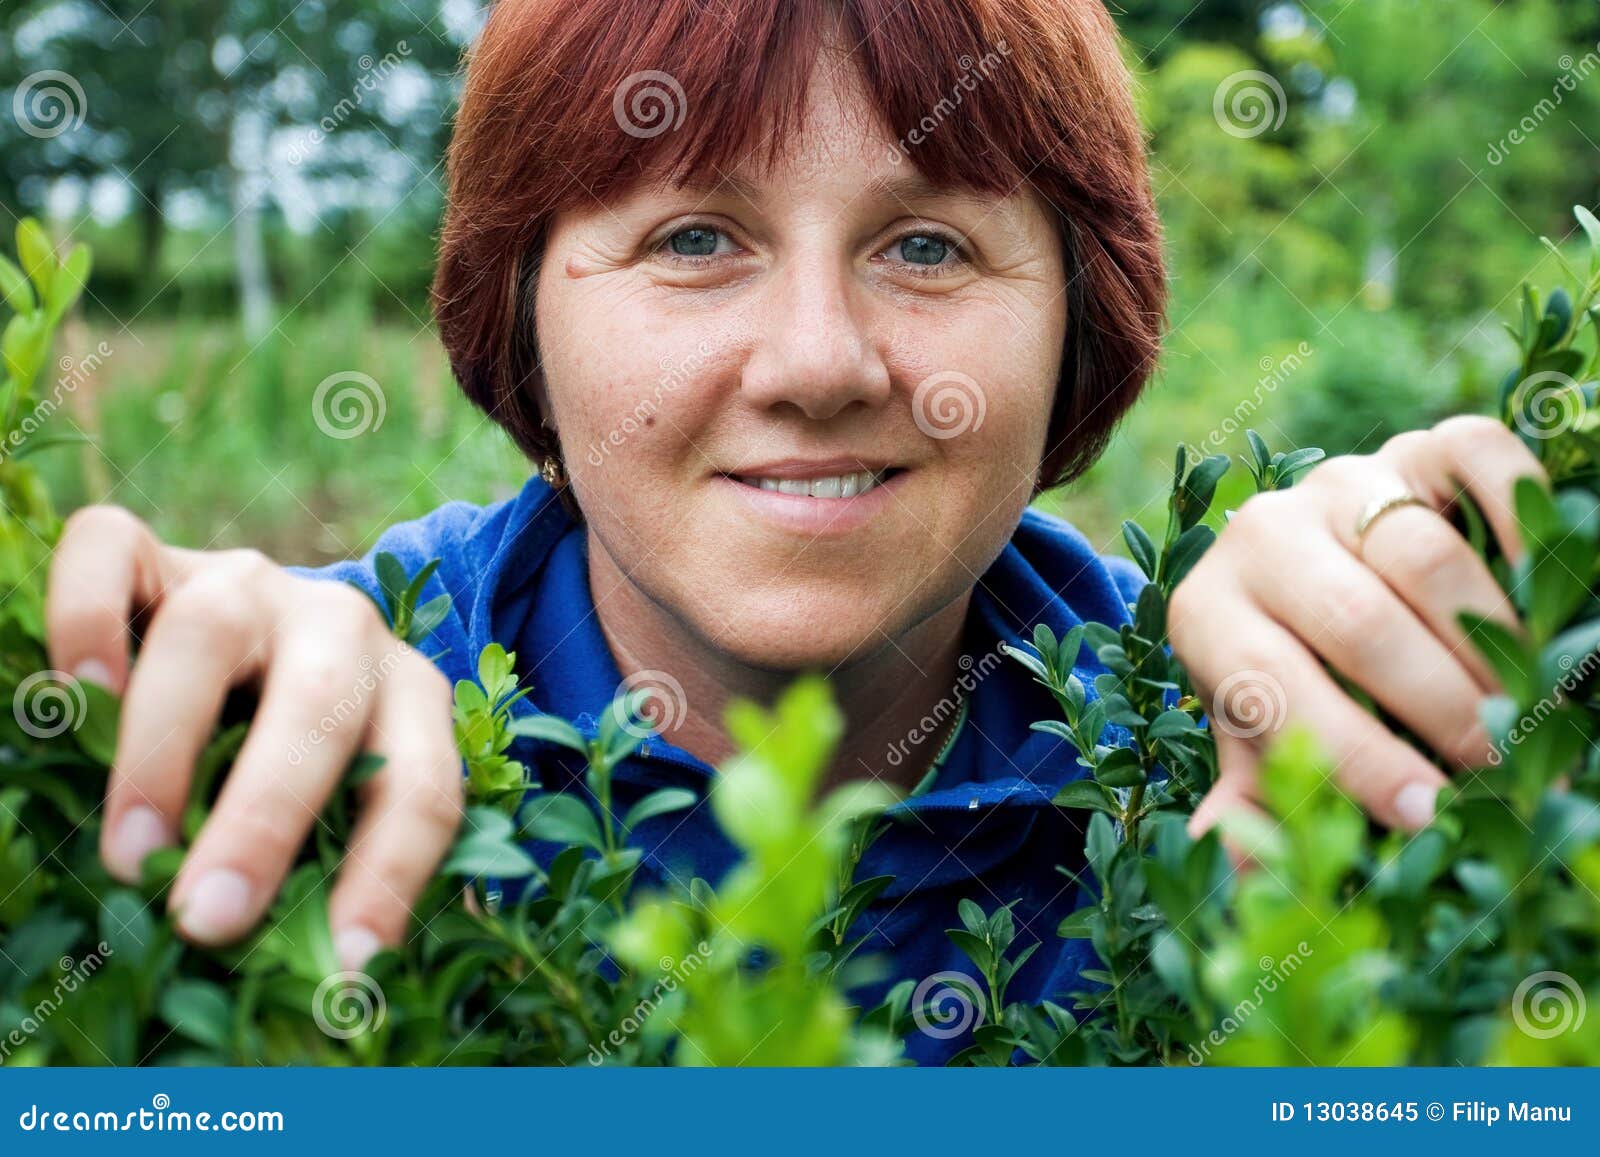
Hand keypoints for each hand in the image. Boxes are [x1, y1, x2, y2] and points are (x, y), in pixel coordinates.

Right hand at [46, 506, 462, 968]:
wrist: (248, 635)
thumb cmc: (295, 755)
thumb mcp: (334, 808)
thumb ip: (335, 868)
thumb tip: (329, 981)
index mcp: (408, 696)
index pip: (422, 784)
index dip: (393, 873)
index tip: (349, 960)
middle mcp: (340, 627)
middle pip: (321, 706)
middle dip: (266, 819)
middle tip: (209, 919)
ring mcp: (247, 581)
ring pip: (209, 631)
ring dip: (164, 749)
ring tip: (130, 849)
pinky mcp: (157, 552)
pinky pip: (111, 550)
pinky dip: (86, 617)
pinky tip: (75, 692)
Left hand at [1168, 415, 1544, 834]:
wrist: (1303, 565)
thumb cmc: (1285, 669)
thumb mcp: (1255, 731)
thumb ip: (1252, 795)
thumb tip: (1230, 872)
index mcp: (1206, 613)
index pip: (1273, 686)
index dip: (1352, 757)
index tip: (1425, 814)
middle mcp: (1261, 535)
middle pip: (1357, 621)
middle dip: (1438, 706)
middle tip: (1499, 766)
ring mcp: (1339, 483)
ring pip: (1422, 554)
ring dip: (1491, 638)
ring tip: (1532, 703)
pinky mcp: (1408, 451)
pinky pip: (1472, 457)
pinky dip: (1518, 504)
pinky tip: (1542, 575)